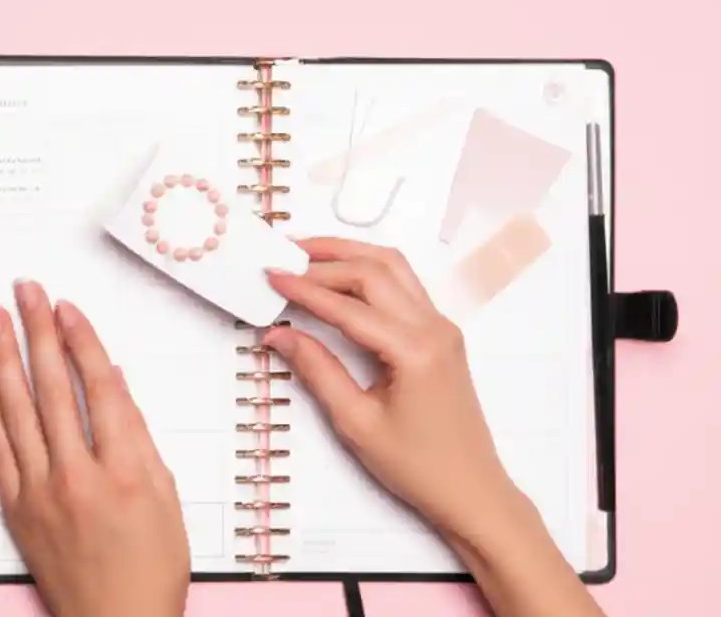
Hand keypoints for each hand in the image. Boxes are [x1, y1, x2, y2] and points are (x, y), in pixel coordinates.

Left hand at [0, 280, 188, 616]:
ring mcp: (41, 491)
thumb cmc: (149, 570)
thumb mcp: (166, 498)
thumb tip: (116, 389)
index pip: (99, 387)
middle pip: (53, 388)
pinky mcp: (17, 508)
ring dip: (4, 356)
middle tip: (25, 293)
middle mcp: (77, 476)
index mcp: (124, 471)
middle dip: (38, 332)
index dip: (82, 342)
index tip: (67, 309)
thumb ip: (139, 438)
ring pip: (17, 409)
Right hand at [264, 237, 603, 616]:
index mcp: (415, 351)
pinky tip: (341, 276)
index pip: (348, 306)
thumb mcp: (356, 422)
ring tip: (308, 253)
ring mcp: (441, 328)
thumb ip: (317, 371)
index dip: (304, 289)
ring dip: (350, 256)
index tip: (272, 277)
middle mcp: (434, 329)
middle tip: (283, 260)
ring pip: (393, 268)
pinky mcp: (440, 335)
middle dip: (324, 261)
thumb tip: (281, 336)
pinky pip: (403, 285)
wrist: (471, 489)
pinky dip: (368, 271)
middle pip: (373, 271)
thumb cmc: (420, 466)